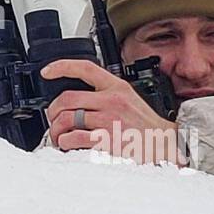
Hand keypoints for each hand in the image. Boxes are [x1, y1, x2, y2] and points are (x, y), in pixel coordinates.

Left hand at [42, 59, 182, 165]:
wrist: (166, 147)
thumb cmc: (147, 128)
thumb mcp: (130, 100)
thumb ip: (107, 95)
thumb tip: (79, 101)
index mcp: (117, 88)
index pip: (85, 68)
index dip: (61, 67)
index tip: (47, 72)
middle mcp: (112, 101)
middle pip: (68, 98)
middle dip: (53, 110)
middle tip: (53, 119)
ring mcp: (109, 120)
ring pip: (67, 118)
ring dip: (56, 129)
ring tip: (58, 136)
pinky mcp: (107, 140)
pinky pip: (74, 137)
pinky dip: (65, 141)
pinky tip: (68, 144)